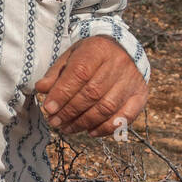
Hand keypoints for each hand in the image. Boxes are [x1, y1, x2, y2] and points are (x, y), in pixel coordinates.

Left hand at [33, 35, 147, 137]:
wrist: (121, 49)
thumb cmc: (90, 55)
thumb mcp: (70, 56)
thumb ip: (56, 74)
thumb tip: (41, 89)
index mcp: (98, 50)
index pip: (79, 73)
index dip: (63, 93)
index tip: (48, 108)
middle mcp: (118, 64)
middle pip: (93, 93)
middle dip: (70, 111)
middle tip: (55, 122)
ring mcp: (132, 80)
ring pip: (107, 107)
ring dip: (84, 122)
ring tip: (67, 128)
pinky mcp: (140, 95)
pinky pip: (126, 116)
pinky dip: (107, 128)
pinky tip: (90, 132)